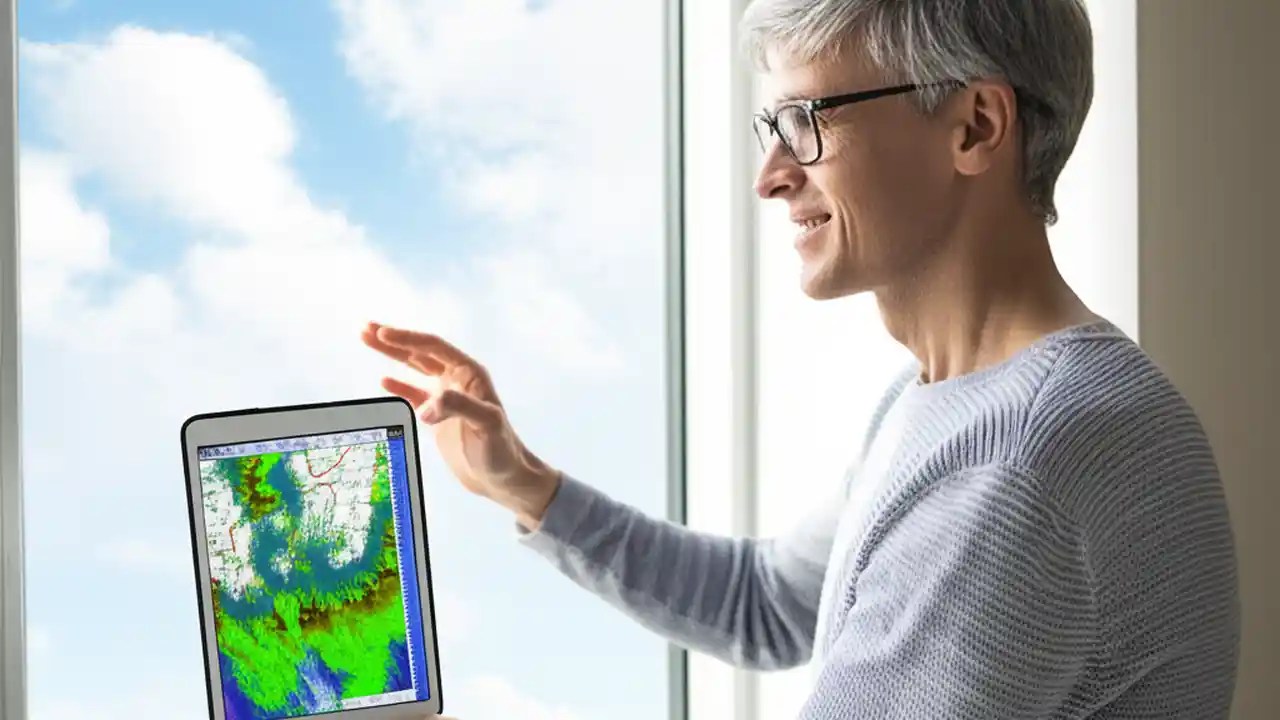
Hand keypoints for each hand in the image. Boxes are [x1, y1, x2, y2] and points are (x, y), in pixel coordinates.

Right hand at [362, 322, 560, 528]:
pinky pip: (414, 394)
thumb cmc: (502, 450)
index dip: (408, 339)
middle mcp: (457, 380)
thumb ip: (459, 407)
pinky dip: (399, 385)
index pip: (434, 348)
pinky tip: (384, 380)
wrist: (503, 478)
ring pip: (414, 368)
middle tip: (366, 329)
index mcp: (470, 374)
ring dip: (392, 356)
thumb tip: (427, 405)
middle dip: (393, 340)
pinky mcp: (438, 416)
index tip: (383, 333)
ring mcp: (446, 398)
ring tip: (368, 341)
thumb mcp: (486, 424)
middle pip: (420, 352)